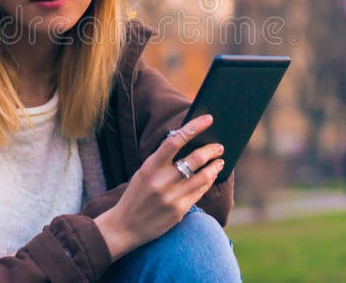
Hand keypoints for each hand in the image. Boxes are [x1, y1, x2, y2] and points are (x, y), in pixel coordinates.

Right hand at [93, 114, 224, 259]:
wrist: (125, 226)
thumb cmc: (136, 194)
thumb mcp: (143, 172)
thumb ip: (162, 159)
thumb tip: (185, 141)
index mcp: (150, 166)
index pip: (175, 141)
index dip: (194, 127)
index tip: (209, 119)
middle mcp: (162, 181)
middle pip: (195, 159)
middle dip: (212, 150)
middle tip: (220, 146)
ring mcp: (172, 197)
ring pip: (203, 177)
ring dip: (215, 166)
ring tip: (220, 161)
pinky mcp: (179, 211)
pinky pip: (200, 192)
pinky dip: (208, 182)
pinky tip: (211, 177)